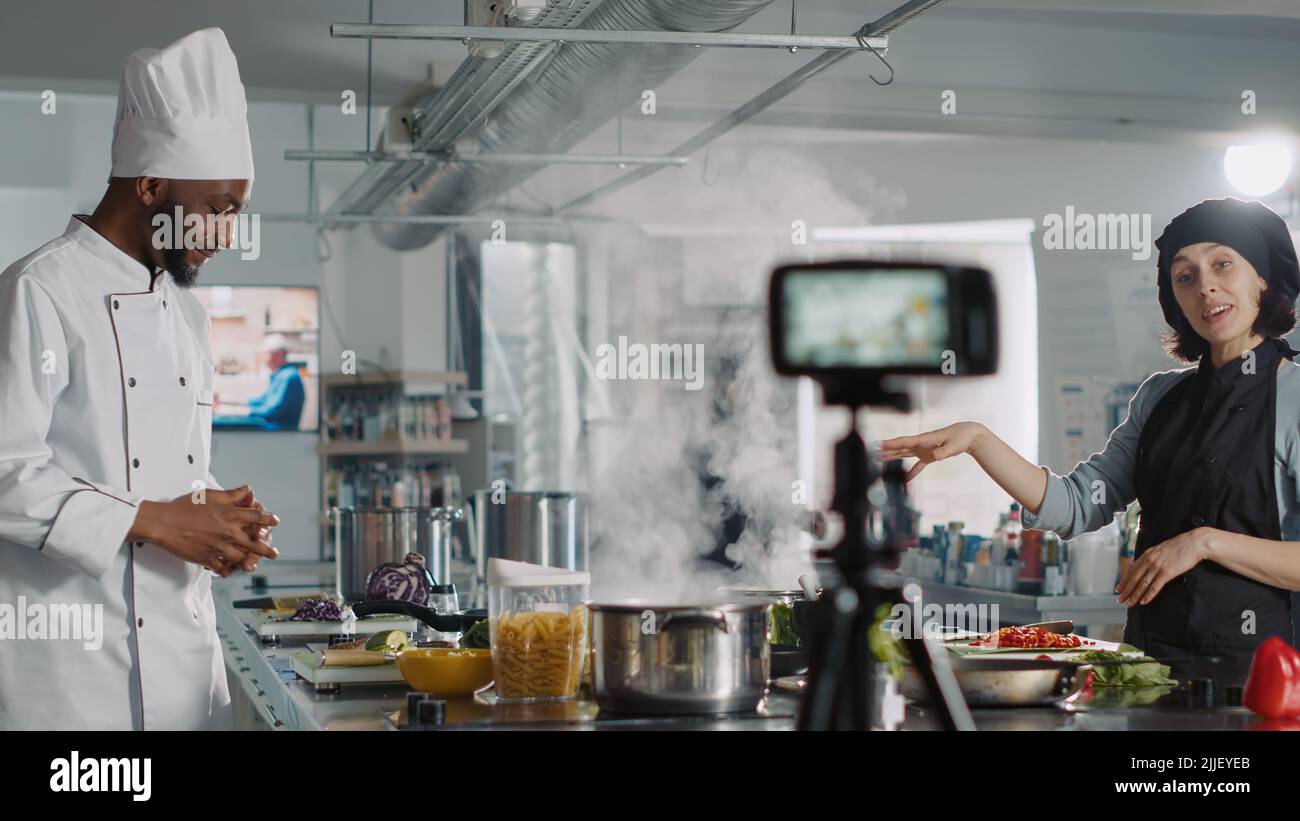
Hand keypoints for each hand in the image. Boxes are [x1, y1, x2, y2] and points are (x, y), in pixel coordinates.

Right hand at [131, 486, 279, 576]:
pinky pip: (220, 568)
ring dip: (249, 563)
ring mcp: (218, 546)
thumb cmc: (184, 507)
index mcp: (230, 515)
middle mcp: (228, 532)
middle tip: (273, 553)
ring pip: (241, 558)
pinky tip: (229, 572)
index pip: (257, 518)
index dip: (268, 520)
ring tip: (254, 565)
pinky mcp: (206, 557)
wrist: (164, 523)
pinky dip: (225, 571)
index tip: (274, 522)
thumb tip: (248, 490)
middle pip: (255, 542)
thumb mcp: (211, 495)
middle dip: (267, 549)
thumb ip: (232, 494)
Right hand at [877, 422, 985, 482]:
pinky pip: (918, 465)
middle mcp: (921, 444)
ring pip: (905, 453)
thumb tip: (935, 457)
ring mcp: (925, 450)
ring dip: (893, 456)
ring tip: (879, 458)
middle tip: (873, 452)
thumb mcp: (954, 445)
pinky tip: (906, 480)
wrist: (969, 435)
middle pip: (901, 447)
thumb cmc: (961, 437)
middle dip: (887, 450)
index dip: (892, 443)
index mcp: (925, 439)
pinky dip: (912, 472)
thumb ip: (943, 451)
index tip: (880, 444)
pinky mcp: (930, 456)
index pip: (905, 441)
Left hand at [1116, 527, 1212, 605]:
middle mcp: (1149, 560)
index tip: (1118, 589)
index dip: (1124, 581)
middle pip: (1134, 578)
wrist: (1193, 543)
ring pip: (1142, 584)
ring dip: (1134, 595)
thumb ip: (1152, 557)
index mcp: (1147, 554)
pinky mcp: (1167, 572)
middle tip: (1120, 599)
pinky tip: (1143, 602)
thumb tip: (1145, 565)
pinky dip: (1148, 595)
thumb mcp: (1160, 549)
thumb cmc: (1179, 547)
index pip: (1131, 570)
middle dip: (1126, 590)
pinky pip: (1155, 586)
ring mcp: (1157, 566)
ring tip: (1129, 604)